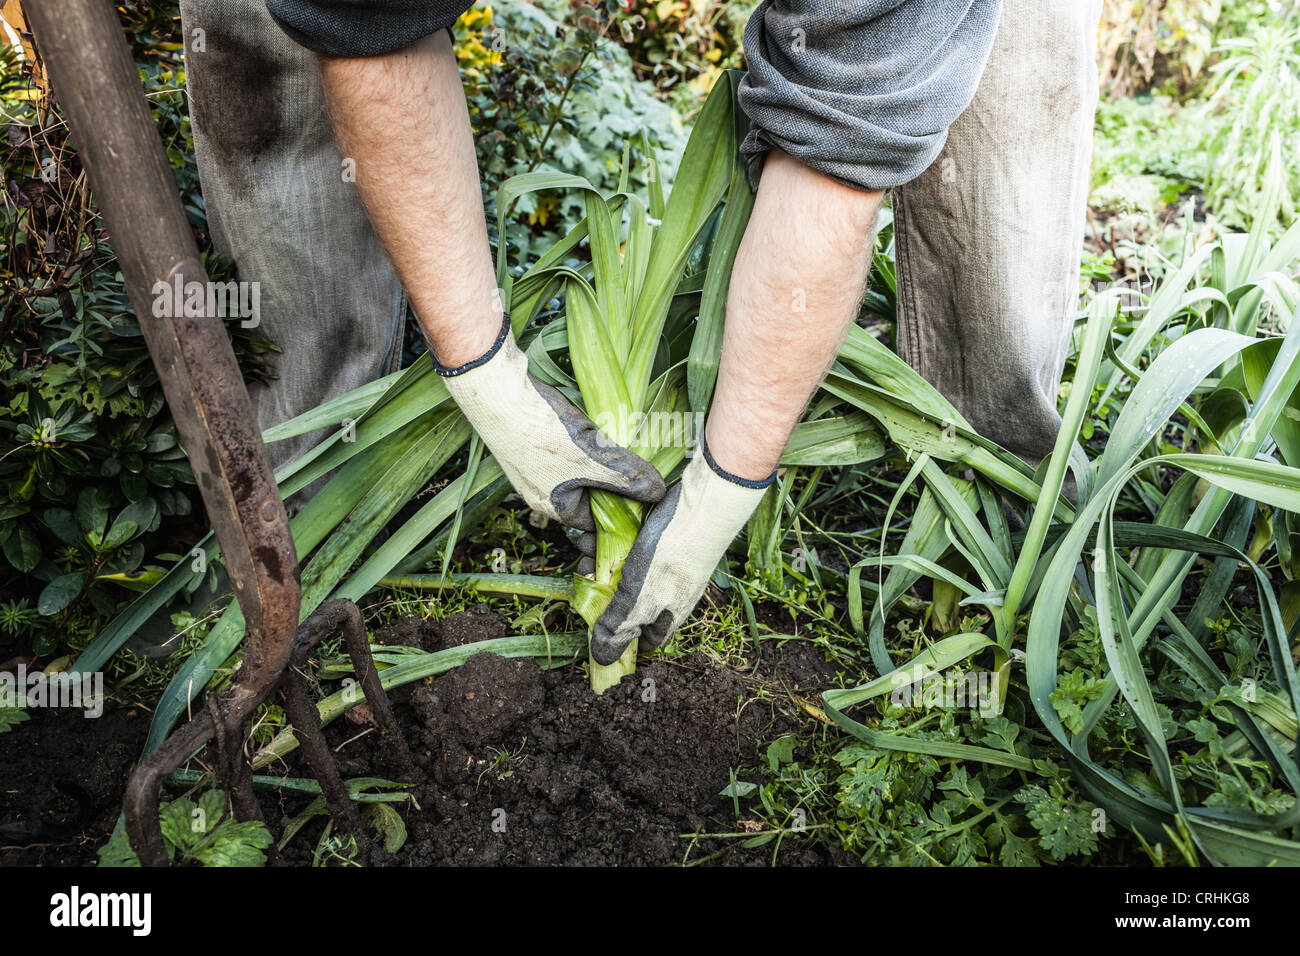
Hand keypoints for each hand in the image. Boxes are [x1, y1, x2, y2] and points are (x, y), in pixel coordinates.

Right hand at [439, 317, 664, 529]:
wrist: (498, 395)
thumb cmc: (542, 432)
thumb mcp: (593, 458)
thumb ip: (626, 478)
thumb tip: (659, 492)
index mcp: (556, 508)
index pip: (599, 521)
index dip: (625, 509)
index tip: (647, 492)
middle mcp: (543, 493)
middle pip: (589, 495)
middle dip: (612, 482)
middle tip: (636, 464)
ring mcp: (533, 469)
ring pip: (578, 472)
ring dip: (598, 460)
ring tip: (616, 443)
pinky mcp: (530, 444)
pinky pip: (564, 453)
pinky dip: (581, 444)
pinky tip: (591, 427)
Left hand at [589, 444, 772, 665]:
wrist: (699, 509)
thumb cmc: (671, 558)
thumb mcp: (639, 599)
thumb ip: (619, 628)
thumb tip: (601, 659)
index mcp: (667, 616)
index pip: (643, 641)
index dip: (619, 640)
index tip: (594, 625)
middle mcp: (669, 594)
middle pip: (628, 602)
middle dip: (601, 588)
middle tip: (585, 569)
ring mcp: (668, 567)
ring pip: (627, 571)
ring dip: (601, 559)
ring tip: (586, 542)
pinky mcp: (664, 541)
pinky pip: (634, 547)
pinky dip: (615, 540)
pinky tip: (602, 528)